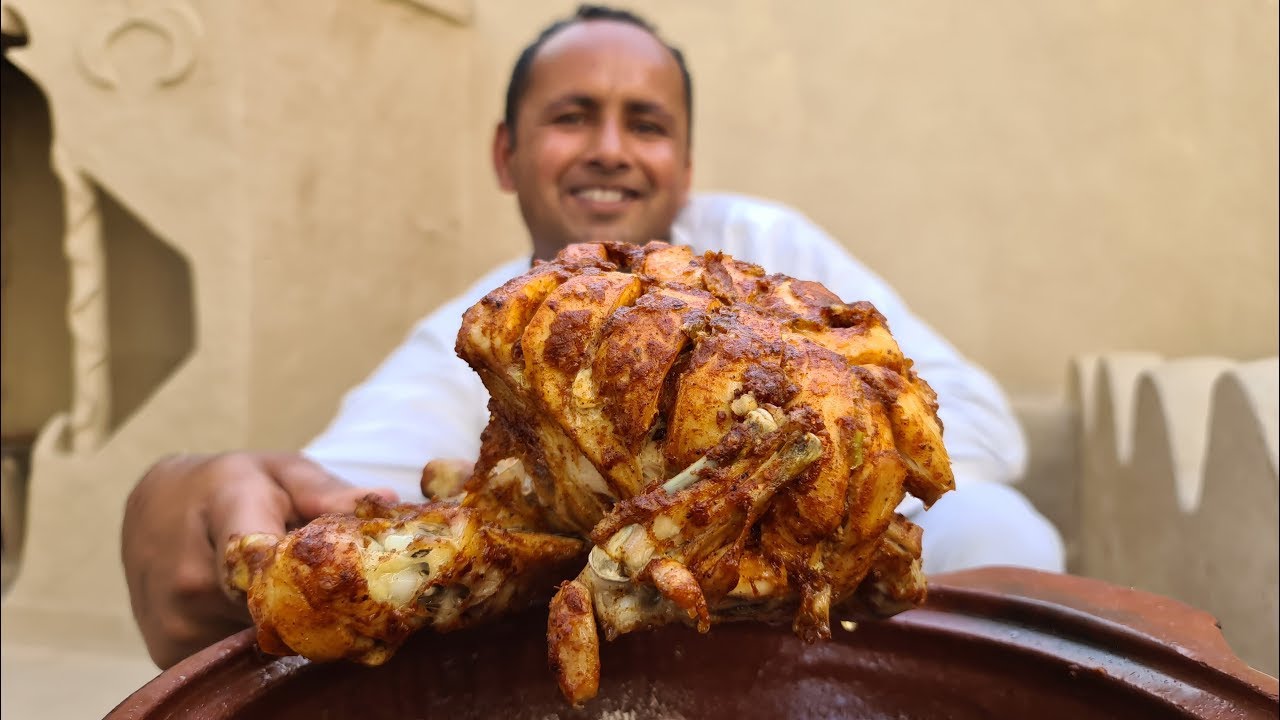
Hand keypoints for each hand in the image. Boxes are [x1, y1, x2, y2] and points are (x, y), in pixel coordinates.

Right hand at [121, 451, 395, 667]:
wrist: (152, 507)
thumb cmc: (229, 485)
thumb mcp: (279, 472)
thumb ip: (327, 491)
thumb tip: (387, 503)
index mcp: (226, 510)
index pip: (270, 556)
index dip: (314, 578)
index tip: (347, 587)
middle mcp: (192, 572)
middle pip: (275, 608)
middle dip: (311, 603)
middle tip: (335, 592)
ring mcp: (176, 618)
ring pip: (255, 636)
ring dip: (280, 622)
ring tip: (284, 593)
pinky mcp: (168, 650)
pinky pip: (230, 654)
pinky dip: (251, 638)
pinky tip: (253, 610)